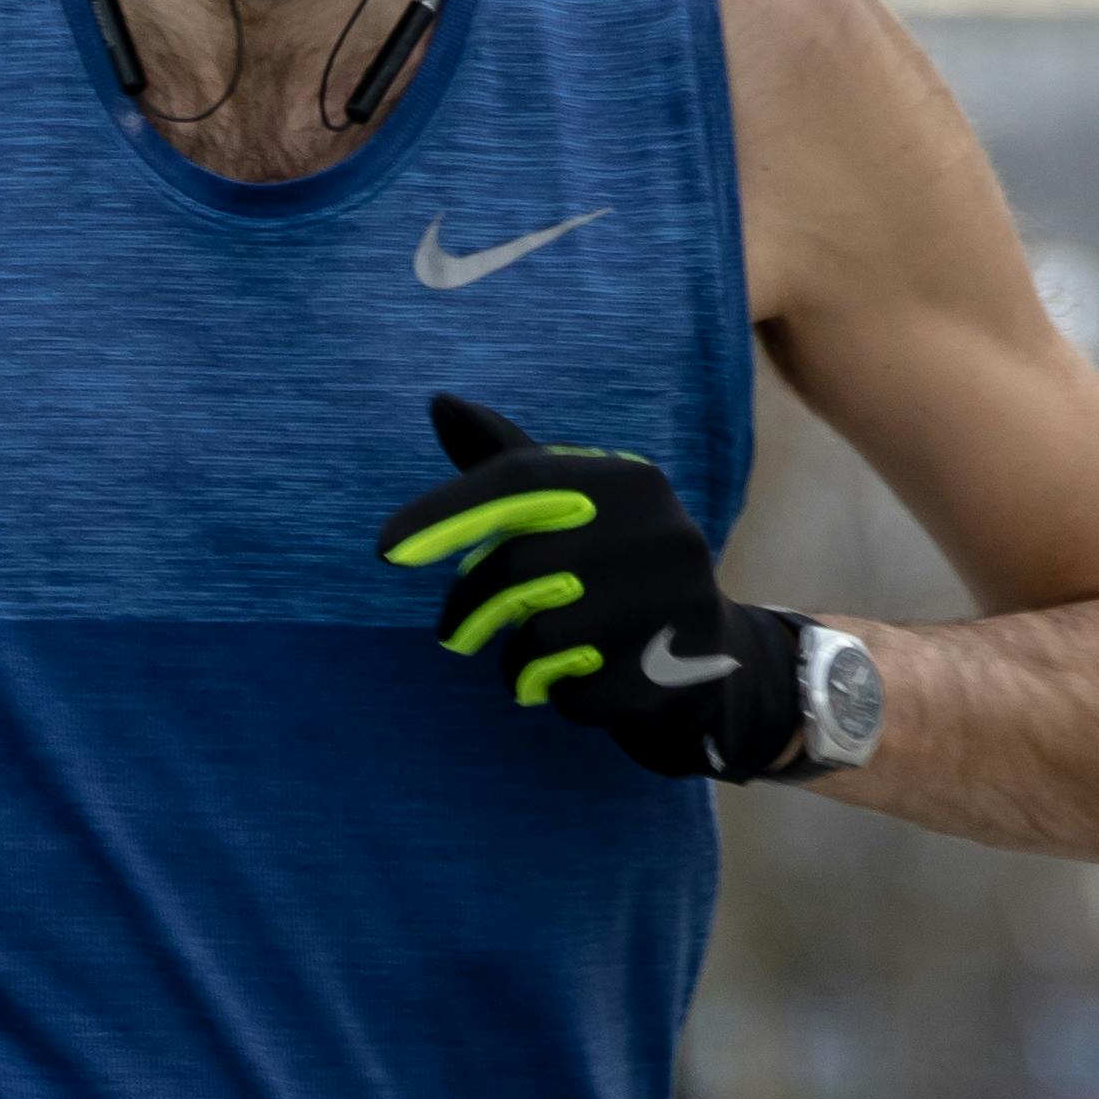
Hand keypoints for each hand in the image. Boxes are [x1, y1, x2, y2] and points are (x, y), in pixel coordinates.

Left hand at [377, 394, 804, 784]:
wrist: (712, 660)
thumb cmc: (614, 574)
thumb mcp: (570, 510)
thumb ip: (505, 462)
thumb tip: (438, 402)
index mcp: (630, 480)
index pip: (519, 481)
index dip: (445, 511)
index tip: (386, 550)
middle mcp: (662, 529)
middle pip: (519, 566)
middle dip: (469, 608)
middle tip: (454, 634)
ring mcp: (677, 602)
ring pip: (542, 635)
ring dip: (514, 660)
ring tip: (527, 661)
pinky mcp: (680, 673)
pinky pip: (576, 693)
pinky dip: (558, 697)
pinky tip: (578, 683)